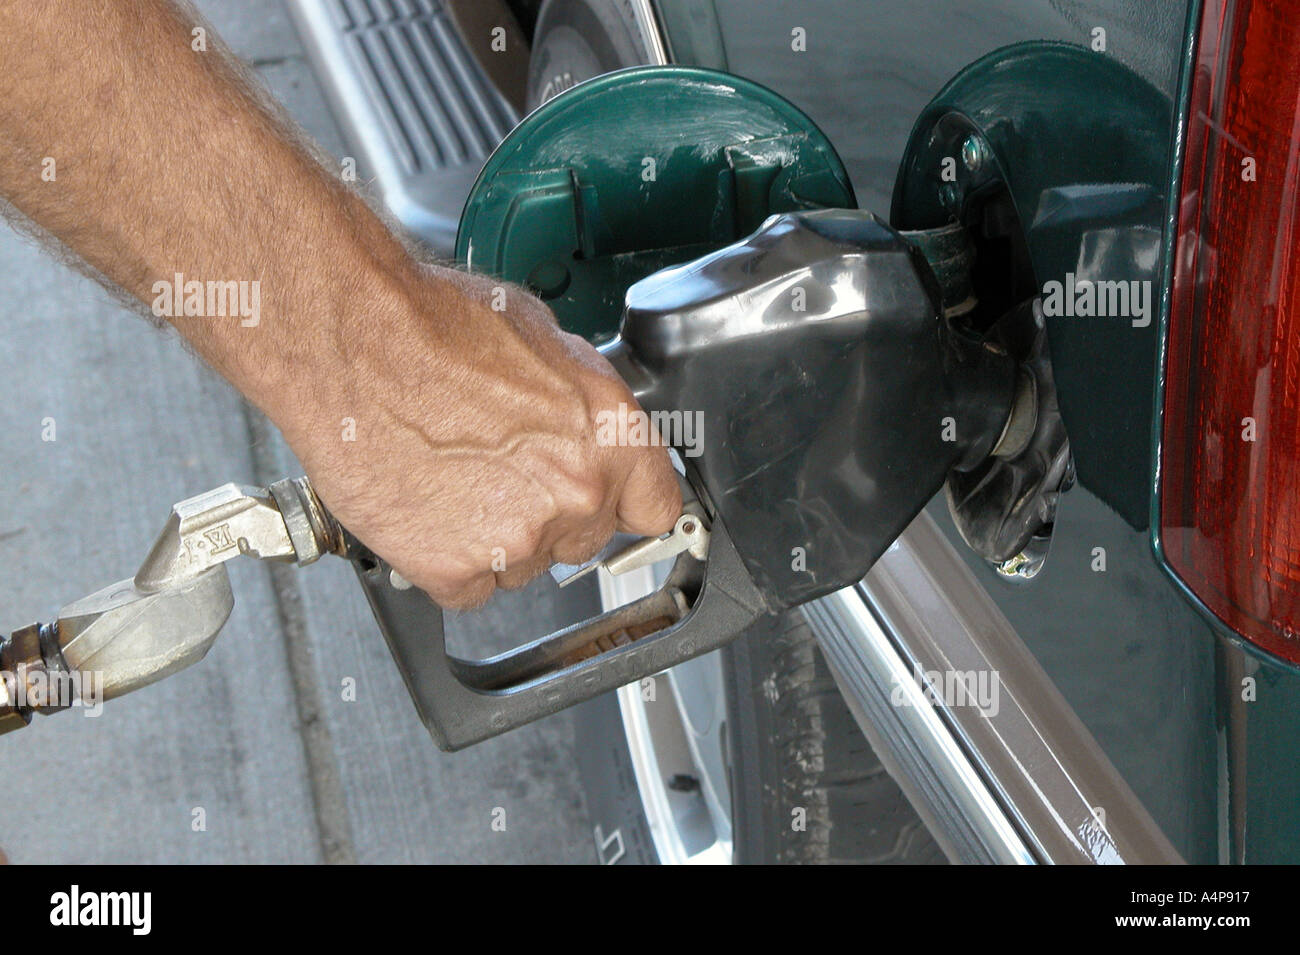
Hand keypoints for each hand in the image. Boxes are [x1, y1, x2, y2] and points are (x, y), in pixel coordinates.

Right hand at [276, 265, 680, 608]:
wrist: (351, 339)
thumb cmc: (434, 324)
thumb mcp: (542, 338)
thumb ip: (581, 402)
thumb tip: (586, 425)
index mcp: (610, 433)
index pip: (655, 507)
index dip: (624, 502)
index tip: (608, 504)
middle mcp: (577, 492)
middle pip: (584, 539)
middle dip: (549, 512)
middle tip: (497, 469)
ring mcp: (518, 539)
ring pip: (523, 565)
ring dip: (494, 536)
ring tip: (450, 476)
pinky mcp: (455, 569)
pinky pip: (467, 586)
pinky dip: (445, 559)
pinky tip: (426, 506)